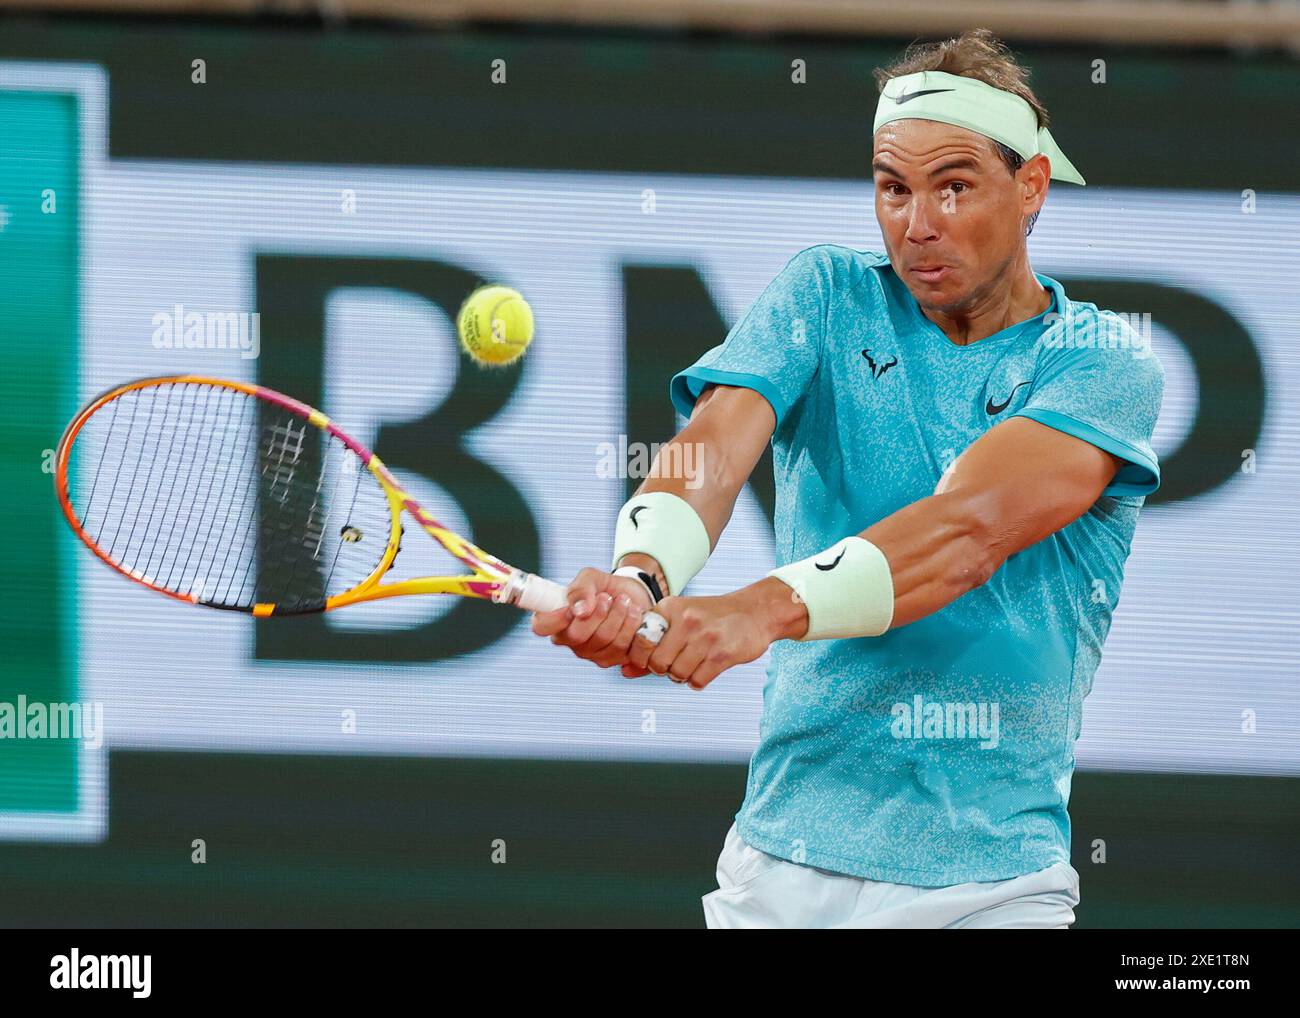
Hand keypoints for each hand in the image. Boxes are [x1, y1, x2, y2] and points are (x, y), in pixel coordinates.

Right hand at [530, 567, 653, 669]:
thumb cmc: (606, 587)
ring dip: (618, 616)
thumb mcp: (592, 578)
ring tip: (625, 601)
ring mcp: (590, 653)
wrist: (635, 596)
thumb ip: (581, 588)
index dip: (556, 618)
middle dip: (598, 613)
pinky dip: (631, 626)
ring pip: (603, 640)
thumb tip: (580, 610)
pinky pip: (622, 647)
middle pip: (577, 635)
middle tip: (607, 597)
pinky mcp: (611, 659)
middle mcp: (570, 640)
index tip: (574, 606)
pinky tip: (633, 614)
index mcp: (557, 619)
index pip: (541, 626)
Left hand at [623, 587, 781, 690]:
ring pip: (677, 674)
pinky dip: (699, 681)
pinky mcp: (723, 653)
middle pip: (657, 663)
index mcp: (670, 608)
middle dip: (664, 670)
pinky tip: (707, 668)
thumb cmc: (710, 618)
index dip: (643, 658)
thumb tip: (624, 671)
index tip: (653, 659)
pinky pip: (697, 681)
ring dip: (683, 676)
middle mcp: (686, 620)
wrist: (754, 612)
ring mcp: (706, 637)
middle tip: (676, 662)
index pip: (640, 642)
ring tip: (694, 663)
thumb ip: (650, 646)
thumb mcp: (679, 621)